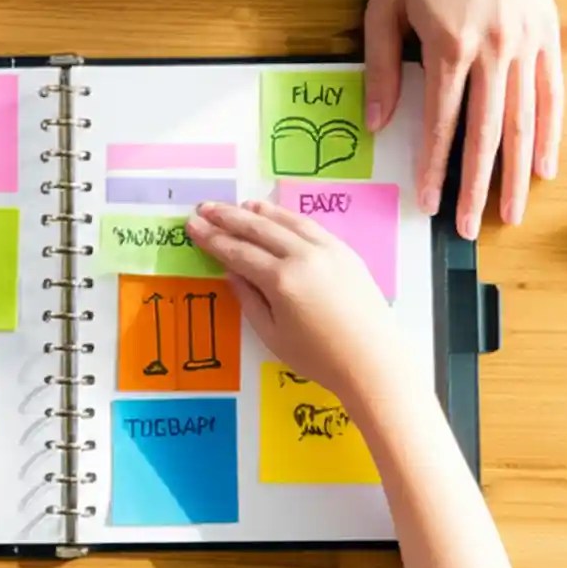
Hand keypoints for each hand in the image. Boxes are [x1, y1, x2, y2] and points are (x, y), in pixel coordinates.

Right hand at [186, 200, 407, 401]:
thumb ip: (249, 299)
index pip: (238, 252)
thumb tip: (231, 271)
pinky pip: (309, 225)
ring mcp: (328, 250)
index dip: (212, 238)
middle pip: (258, 229)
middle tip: (204, 208)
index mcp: (282, 280)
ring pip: (285, 221)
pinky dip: (287, 217)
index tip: (193, 226)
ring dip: (258, 211)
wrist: (373, 361)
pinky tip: (274, 215)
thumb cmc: (319, 358)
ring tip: (237, 206)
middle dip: (228, 217)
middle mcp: (304, 257)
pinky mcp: (345, 251)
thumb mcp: (273, 335)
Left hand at [364, 0, 562, 238]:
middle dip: (477, 187)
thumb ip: (380, 66)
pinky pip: (552, 92)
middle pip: (487, 135)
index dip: (436, 169)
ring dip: (516, 172)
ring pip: (524, 121)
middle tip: (470, 228)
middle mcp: (494, 50)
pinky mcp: (545, 30)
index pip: (442, 125)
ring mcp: (526, 42)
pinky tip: (543, 163)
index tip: (430, 203)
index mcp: (449, 46)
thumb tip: (379, 122)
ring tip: (510, 212)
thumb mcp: (383, 3)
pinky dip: (549, 131)